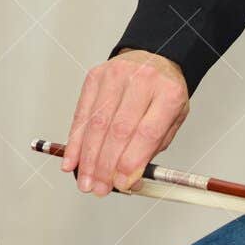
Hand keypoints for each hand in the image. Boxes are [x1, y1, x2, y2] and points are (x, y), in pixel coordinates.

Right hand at [62, 49, 189, 197]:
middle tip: (99, 188)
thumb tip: (130, 179)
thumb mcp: (173, 118)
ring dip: (88, 159)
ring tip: (86, 182)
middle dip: (106, 166)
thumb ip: (153, 148)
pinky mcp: (95, 77)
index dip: (130, 162)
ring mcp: (116, 76)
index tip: (122, 184)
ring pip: (96, 124)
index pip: (146, 132)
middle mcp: (142, 80)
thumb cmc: (163, 91)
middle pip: (118, 130)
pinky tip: (72, 160)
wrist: (154, 56)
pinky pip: (81, 114)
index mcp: (168, 92)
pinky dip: (75, 142)